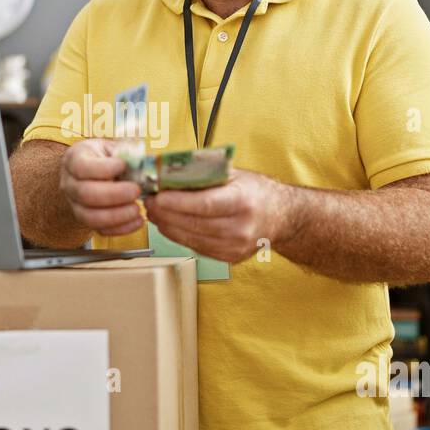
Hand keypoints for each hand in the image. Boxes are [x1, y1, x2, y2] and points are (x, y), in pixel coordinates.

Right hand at [60, 139, 144, 236]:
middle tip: (135, 191)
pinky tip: (137, 221)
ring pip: (90, 216)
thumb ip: (125, 154)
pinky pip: (100, 229)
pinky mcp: (85, 220)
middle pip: (85, 193)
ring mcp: (74, 204)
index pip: (82, 167)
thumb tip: (146, 164)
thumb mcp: (111, 148)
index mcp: (74, 159)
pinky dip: (121, 228)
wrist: (91, 173)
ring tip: (137, 209)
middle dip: (114, 194)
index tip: (123, 165)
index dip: (103, 169)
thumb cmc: (104, 158)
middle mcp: (69, 183)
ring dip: (117, 215)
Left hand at [144, 169, 291, 261]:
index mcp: (243, 202)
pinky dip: (179, 235)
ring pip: (190, 238)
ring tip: (156, 212)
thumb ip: (204, 174)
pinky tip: (170, 224)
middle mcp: (240, 228)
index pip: (203, 205)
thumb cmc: (255, 191)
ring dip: (167, 225)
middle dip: (165, 213)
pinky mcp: (228, 258)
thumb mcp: (234, 174)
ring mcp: (234, 247)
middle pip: (192, 224)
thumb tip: (169, 172)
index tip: (157, 196)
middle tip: (149, 201)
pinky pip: (195, 247)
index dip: (176, 202)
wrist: (280, 217)